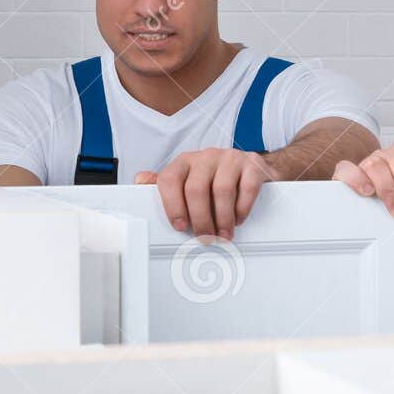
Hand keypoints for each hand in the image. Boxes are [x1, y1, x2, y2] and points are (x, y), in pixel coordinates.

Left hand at [134, 148, 275, 240]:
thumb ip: (168, 185)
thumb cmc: (217, 179)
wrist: (254, 168)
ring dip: (222, 219)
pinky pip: (247, 187)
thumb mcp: (190, 180)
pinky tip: (239, 218)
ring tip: (223, 233)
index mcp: (186, 162)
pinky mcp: (253, 164)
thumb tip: (140, 181)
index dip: (172, 205)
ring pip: (222, 190)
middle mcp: (206, 156)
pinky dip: (242, 208)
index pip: (170, 179)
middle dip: (200, 219)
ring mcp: (231, 158)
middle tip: (205, 237)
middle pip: (196, 188)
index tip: (180, 226)